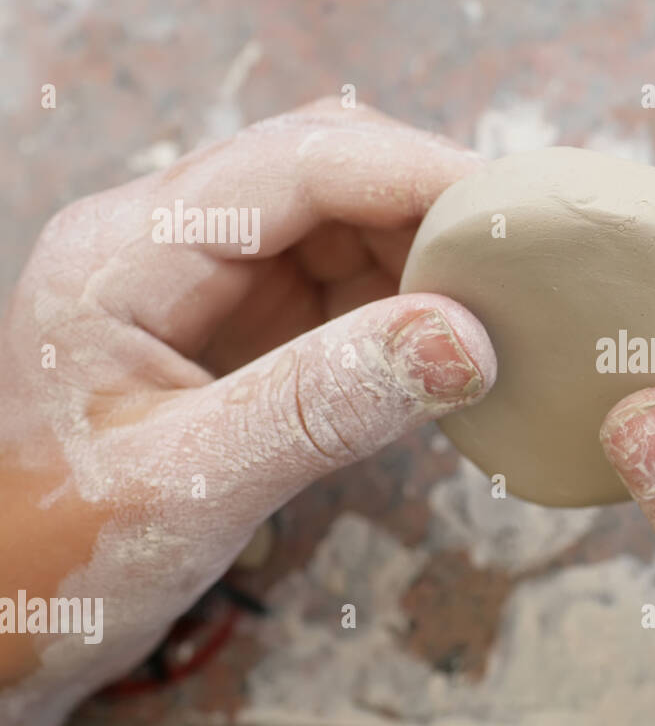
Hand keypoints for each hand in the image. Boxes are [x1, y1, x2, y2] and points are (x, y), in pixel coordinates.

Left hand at [0, 99, 495, 725]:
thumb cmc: (52, 561)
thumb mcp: (189, 485)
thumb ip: (323, 404)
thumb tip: (467, 338)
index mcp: (125, 252)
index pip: (298, 164)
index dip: (419, 173)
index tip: (518, 214)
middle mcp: (163, 244)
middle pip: (327, 173)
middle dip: (433, 205)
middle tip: (531, 258)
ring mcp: (201, 286)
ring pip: (343, 225)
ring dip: (427, 255)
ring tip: (509, 300)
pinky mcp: (234, 332)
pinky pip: (340, 290)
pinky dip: (407, 307)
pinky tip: (455, 342)